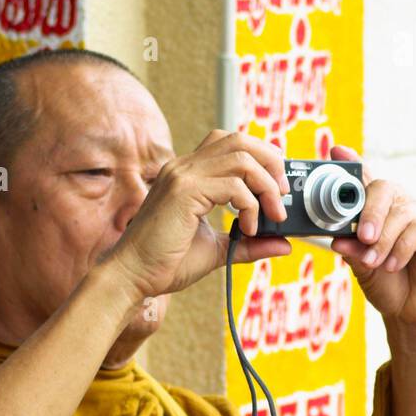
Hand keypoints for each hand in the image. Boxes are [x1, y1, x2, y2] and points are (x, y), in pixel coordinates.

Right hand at [101, 129, 292, 301]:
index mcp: (189, 174)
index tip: (277, 186)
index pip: (231, 145)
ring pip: (241, 158)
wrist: (133, 275)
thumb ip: (249, 243)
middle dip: (271, 164)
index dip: (261, 158)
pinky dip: (250, 205)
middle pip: (240, 140)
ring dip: (266, 185)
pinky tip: (248, 228)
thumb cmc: (166, 263)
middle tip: (281, 196)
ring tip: (272, 215)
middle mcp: (185, 167)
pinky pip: (232, 185)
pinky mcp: (184, 191)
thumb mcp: (217, 249)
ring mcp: (183, 176)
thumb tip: (283, 243)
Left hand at [328, 143, 415, 333]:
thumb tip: (336, 239)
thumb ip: (351, 250)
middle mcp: (400, 204)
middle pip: (384, 188)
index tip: (335, 151)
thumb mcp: (361, 266)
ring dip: (384, 239)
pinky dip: (403, 248)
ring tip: (374, 262)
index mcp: (378, 208)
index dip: (351, 163)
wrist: (411, 311)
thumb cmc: (386, 283)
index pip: (364, 179)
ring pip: (402, 212)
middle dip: (370, 213)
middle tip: (362, 237)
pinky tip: (394, 265)